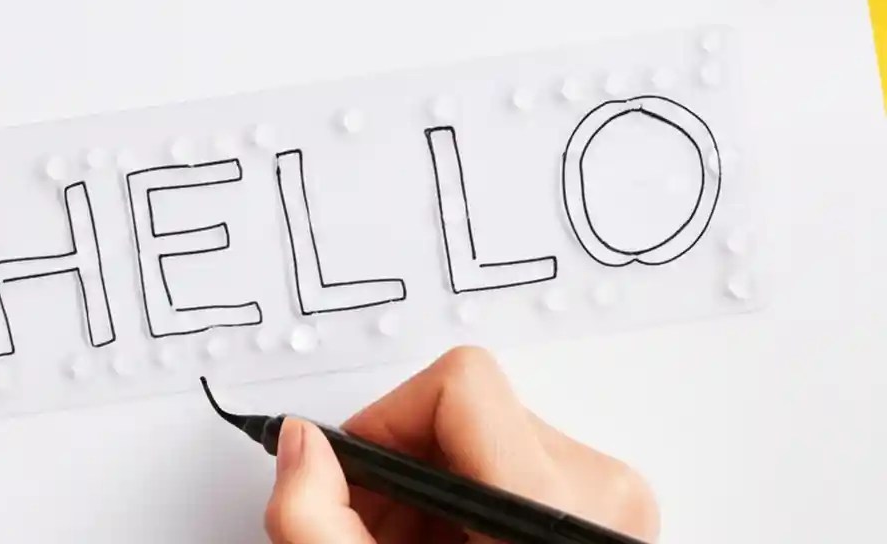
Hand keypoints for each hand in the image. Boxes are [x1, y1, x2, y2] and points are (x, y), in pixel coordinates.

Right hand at [265, 347, 659, 542]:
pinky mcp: (605, 510)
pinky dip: (463, 508)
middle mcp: (596, 493)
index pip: (460, 383)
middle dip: (400, 473)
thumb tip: (302, 449)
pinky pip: (513, 467)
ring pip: (484, 438)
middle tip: (376, 533)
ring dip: (429, 494)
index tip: (359, 467)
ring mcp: (610, 501)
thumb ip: (318, 519)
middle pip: (465, 411)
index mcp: (551, 507)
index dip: (387, 419)